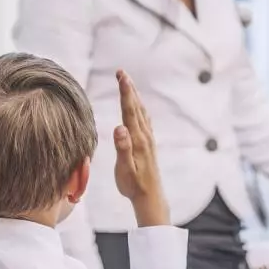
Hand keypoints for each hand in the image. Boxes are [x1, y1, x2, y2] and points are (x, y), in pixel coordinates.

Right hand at [113, 70, 168, 225]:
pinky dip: (139, 108)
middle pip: (136, 107)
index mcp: (137, 140)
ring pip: (141, 112)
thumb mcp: (125, 169)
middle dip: (129, 88)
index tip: (121, 76)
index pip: (130, 111)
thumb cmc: (134, 185)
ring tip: (127, 84)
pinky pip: (144, 121)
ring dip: (134, 96)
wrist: (150, 196)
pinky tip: (138, 107)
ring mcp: (148, 140)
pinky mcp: (148, 145)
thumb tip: (119, 128)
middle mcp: (144, 136)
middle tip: (121, 72)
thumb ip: (123, 148)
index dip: (125, 92)